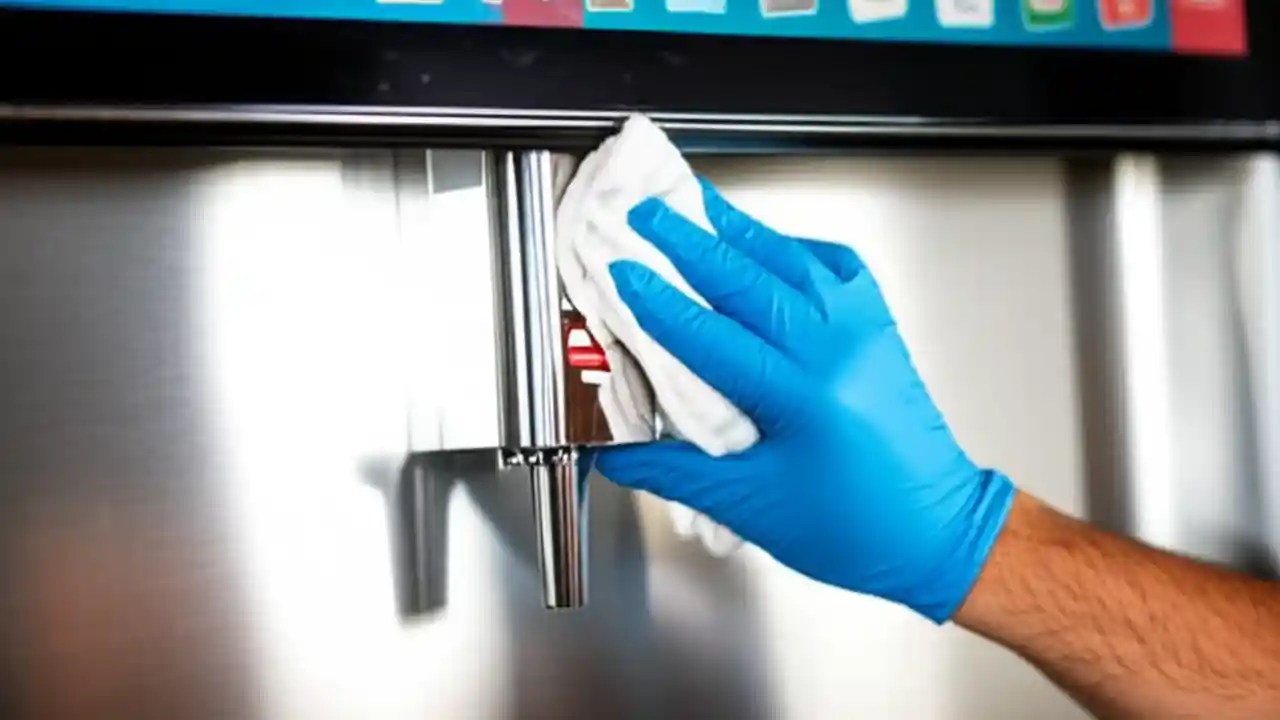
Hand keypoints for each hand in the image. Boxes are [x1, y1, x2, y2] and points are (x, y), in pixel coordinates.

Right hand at [593, 180, 1015, 621]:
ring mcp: (863, 331)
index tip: (624, 271)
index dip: (660, 301)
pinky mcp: (880, 328)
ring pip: (792, 261)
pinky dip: (796, 247)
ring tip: (697, 204)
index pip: (712, 334)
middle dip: (690, 241)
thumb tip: (616, 454)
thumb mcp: (751, 507)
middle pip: (749, 278)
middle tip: (648, 212)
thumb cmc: (853, 528)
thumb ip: (674, 474)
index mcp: (801, 398)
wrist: (936, 533)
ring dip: (740, 229)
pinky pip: (836, 268)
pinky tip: (769, 242)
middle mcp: (836, 351)